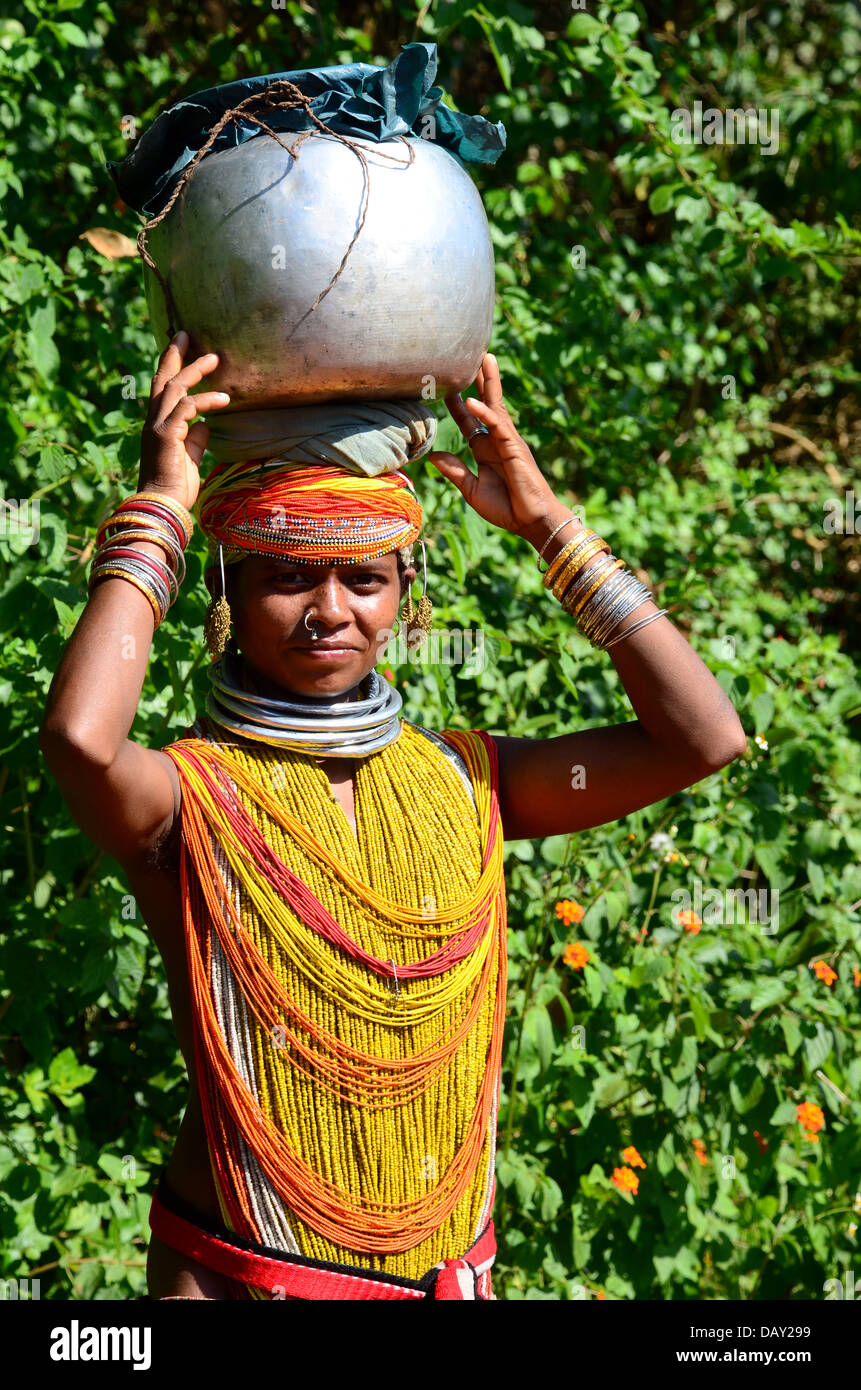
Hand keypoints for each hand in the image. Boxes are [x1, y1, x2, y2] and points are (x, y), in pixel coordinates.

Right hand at [138, 330, 230, 510]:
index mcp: (159, 425)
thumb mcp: (190, 457)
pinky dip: (206, 400)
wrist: (163, 506)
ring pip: (175, 388)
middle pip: (164, 379)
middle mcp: (154, 421)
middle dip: (175, 355)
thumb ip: (195, 438)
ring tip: (215, 359)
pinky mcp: (166, 435)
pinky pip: (187, 409)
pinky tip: (224, 399)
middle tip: (188, 334)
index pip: (163, 388)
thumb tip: (206, 424)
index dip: (171, 365)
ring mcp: (158, 427)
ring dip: (195, 371)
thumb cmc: (176, 486)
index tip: (182, 345)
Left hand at [428, 353, 560, 537]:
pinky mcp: (514, 448)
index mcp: (486, 450)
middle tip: (472, 355)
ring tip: (485, 358)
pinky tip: (471, 400)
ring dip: (490, 381)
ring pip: (497, 405)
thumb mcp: (471, 489)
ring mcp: (507, 442)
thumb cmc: (506, 508)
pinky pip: (498, 426)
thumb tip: (432, 456)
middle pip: (487, 403)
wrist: (531, 521)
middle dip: (480, 380)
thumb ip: (455, 471)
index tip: (445, 387)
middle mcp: (497, 441)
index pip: (470, 421)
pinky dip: (485, 412)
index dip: (457, 405)